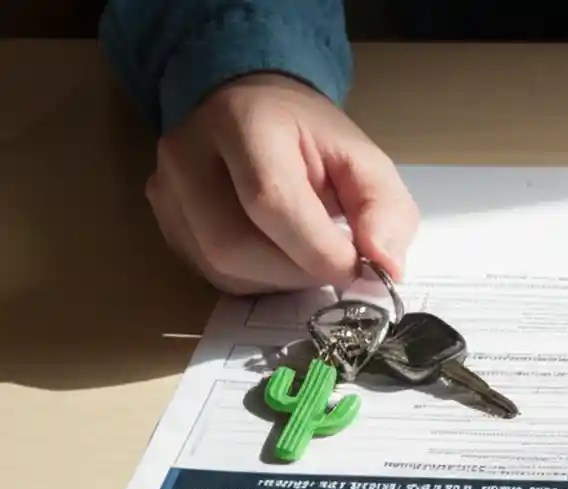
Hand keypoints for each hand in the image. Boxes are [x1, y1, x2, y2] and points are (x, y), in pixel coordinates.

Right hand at [145, 73, 418, 293]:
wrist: (251, 112)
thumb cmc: (308, 136)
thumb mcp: (363, 158)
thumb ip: (385, 209)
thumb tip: (386, 268)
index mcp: (242, 122)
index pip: (271, 201)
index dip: (318, 250)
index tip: (360, 268)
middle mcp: (188, 154)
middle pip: (236, 245)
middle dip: (299, 271)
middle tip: (336, 265)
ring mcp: (166, 191)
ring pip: (220, 268)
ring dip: (279, 281)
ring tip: (309, 255)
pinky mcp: (164, 223)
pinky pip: (210, 275)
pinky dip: (256, 280)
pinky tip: (279, 256)